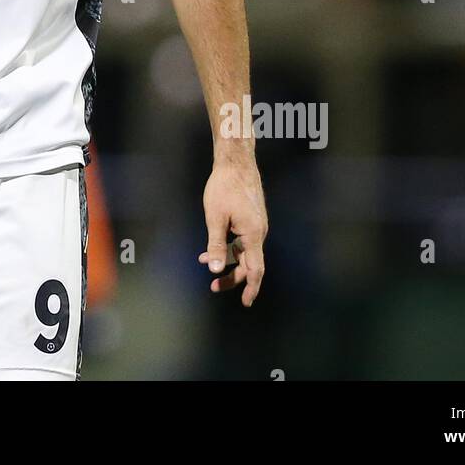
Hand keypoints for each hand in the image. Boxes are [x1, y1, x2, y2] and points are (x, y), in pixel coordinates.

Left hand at [198, 156, 265, 305]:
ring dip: (227, 261)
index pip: (255, 269)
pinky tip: (211, 247)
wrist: (235, 162)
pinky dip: (228, 247)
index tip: (246, 303)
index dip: (251, 287)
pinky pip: (242, 240)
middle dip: (232, 277)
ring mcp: (256, 225)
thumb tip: (213, 269)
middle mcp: (259, 231)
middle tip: (213, 287)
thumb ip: (215, 245)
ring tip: (206, 265)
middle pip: (249, 263)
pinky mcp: (251, 218)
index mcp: (253, 234)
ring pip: (244, 251)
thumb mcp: (215, 218)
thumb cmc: (224, 187)